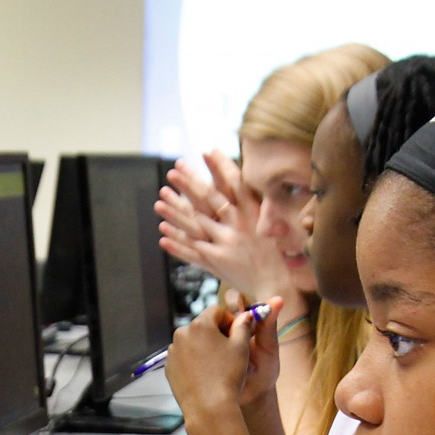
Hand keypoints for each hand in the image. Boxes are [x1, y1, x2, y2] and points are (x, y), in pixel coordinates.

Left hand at [156, 152, 288, 299]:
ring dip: (175, 212)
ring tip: (159, 200)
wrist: (276, 283)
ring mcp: (226, 243)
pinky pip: (192, 249)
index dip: (220, 166)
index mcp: (253, 213)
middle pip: (209, 199)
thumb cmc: (272, 253)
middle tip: (173, 171)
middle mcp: (239, 225)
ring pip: (195, 223)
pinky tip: (162, 232)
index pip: (234, 183)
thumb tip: (240, 187)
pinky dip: (176, 242)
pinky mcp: (217, 261)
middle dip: (189, 184)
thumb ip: (254, 208)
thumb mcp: (269, 225)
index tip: (207, 151)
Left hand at [166, 297, 284, 420]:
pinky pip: (183, 357)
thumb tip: (245, 315)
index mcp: (199, 324)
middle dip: (215, 333)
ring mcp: (173, 351)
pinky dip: (193, 361)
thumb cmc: (227, 376)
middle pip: (202, 326)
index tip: (236, 333)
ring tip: (216, 365)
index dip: (229, 320)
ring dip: (203, 347)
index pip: (216, 311)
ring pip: (192, 342)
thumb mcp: (241, 347)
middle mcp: (181, 334)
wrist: (208, 407)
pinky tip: (205, 374)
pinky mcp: (169, 367)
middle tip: (228, 351)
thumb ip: (243, 325)